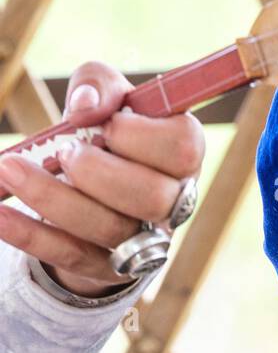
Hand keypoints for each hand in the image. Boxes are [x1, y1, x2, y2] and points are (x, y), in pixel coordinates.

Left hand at [0, 60, 204, 296]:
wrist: (93, 191)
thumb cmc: (107, 134)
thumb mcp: (106, 97)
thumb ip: (100, 85)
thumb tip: (87, 105)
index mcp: (181, 157)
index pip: (183, 149)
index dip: (143, 137)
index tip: (109, 125)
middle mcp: (171, 203)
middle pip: (152, 197)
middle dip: (100, 172)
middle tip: (63, 153)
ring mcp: (142, 241)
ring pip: (109, 228)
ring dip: (53, 198)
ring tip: (10, 168)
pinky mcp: (106, 268)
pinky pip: (70, 254)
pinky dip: (31, 234)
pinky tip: (1, 215)